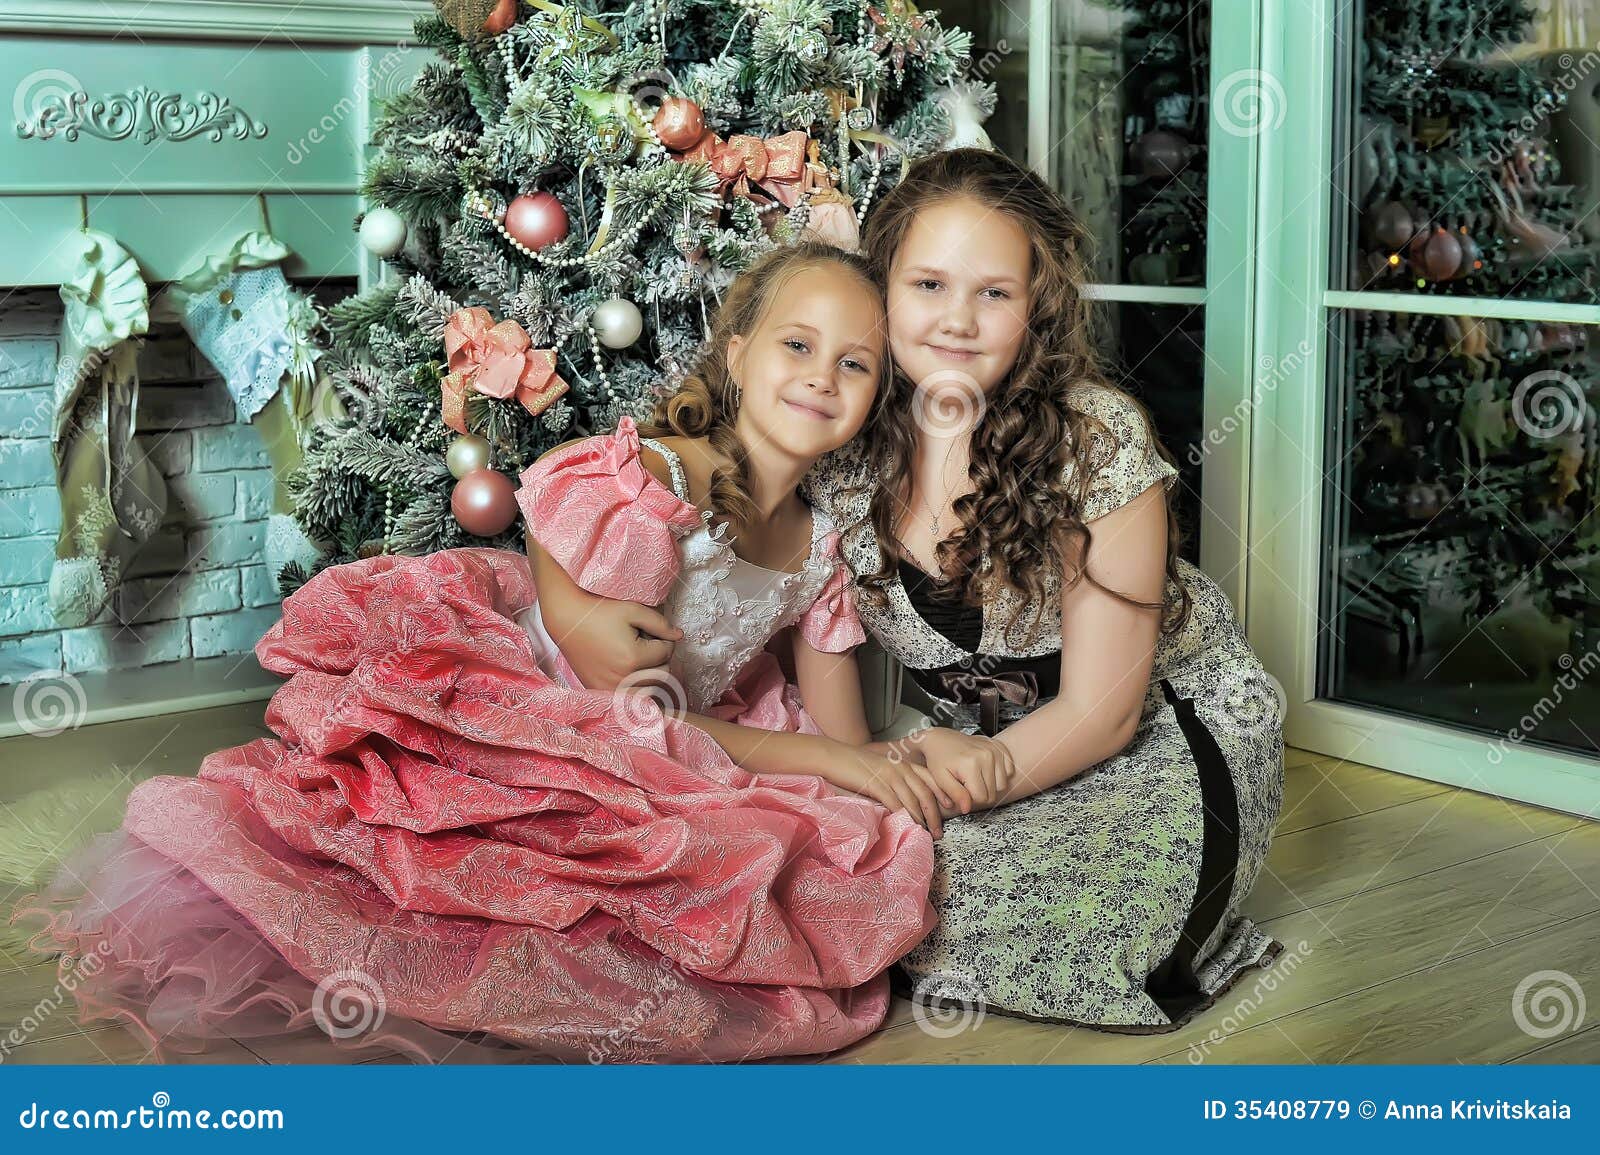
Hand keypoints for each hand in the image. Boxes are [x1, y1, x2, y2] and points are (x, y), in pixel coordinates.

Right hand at [553, 599, 682, 691]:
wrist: (567, 620)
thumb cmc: (600, 612)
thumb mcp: (633, 610)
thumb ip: (660, 623)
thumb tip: (679, 636)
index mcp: (633, 658)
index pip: (667, 652)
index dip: (663, 638)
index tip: (649, 631)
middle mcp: (623, 679)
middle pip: (664, 673)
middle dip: (659, 657)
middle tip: (643, 642)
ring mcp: (612, 689)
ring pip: (651, 688)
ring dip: (650, 671)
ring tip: (635, 655)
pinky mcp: (602, 693)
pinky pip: (633, 696)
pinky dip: (637, 685)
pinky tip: (628, 669)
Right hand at [822, 742, 947, 837]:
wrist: (834, 757)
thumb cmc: (855, 765)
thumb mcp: (881, 769)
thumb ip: (896, 781)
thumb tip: (907, 802)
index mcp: (903, 764)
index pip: (930, 779)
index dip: (943, 795)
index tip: (950, 810)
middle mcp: (900, 768)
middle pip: (925, 794)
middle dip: (935, 815)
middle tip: (939, 832)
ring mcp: (889, 776)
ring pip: (912, 801)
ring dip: (921, 820)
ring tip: (925, 834)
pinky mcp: (877, 784)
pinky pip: (895, 803)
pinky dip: (903, 817)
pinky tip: (906, 827)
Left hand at [905, 727, 1016, 814]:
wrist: (941, 739)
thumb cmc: (939, 757)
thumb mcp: (940, 778)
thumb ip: (955, 794)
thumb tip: (966, 808)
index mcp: (971, 764)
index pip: (981, 798)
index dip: (970, 800)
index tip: (961, 790)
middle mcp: (986, 756)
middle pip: (992, 794)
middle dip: (979, 793)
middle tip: (966, 783)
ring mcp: (995, 751)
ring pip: (1002, 785)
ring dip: (989, 785)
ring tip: (974, 776)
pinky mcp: (1000, 748)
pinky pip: (1008, 772)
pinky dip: (997, 774)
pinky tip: (984, 769)